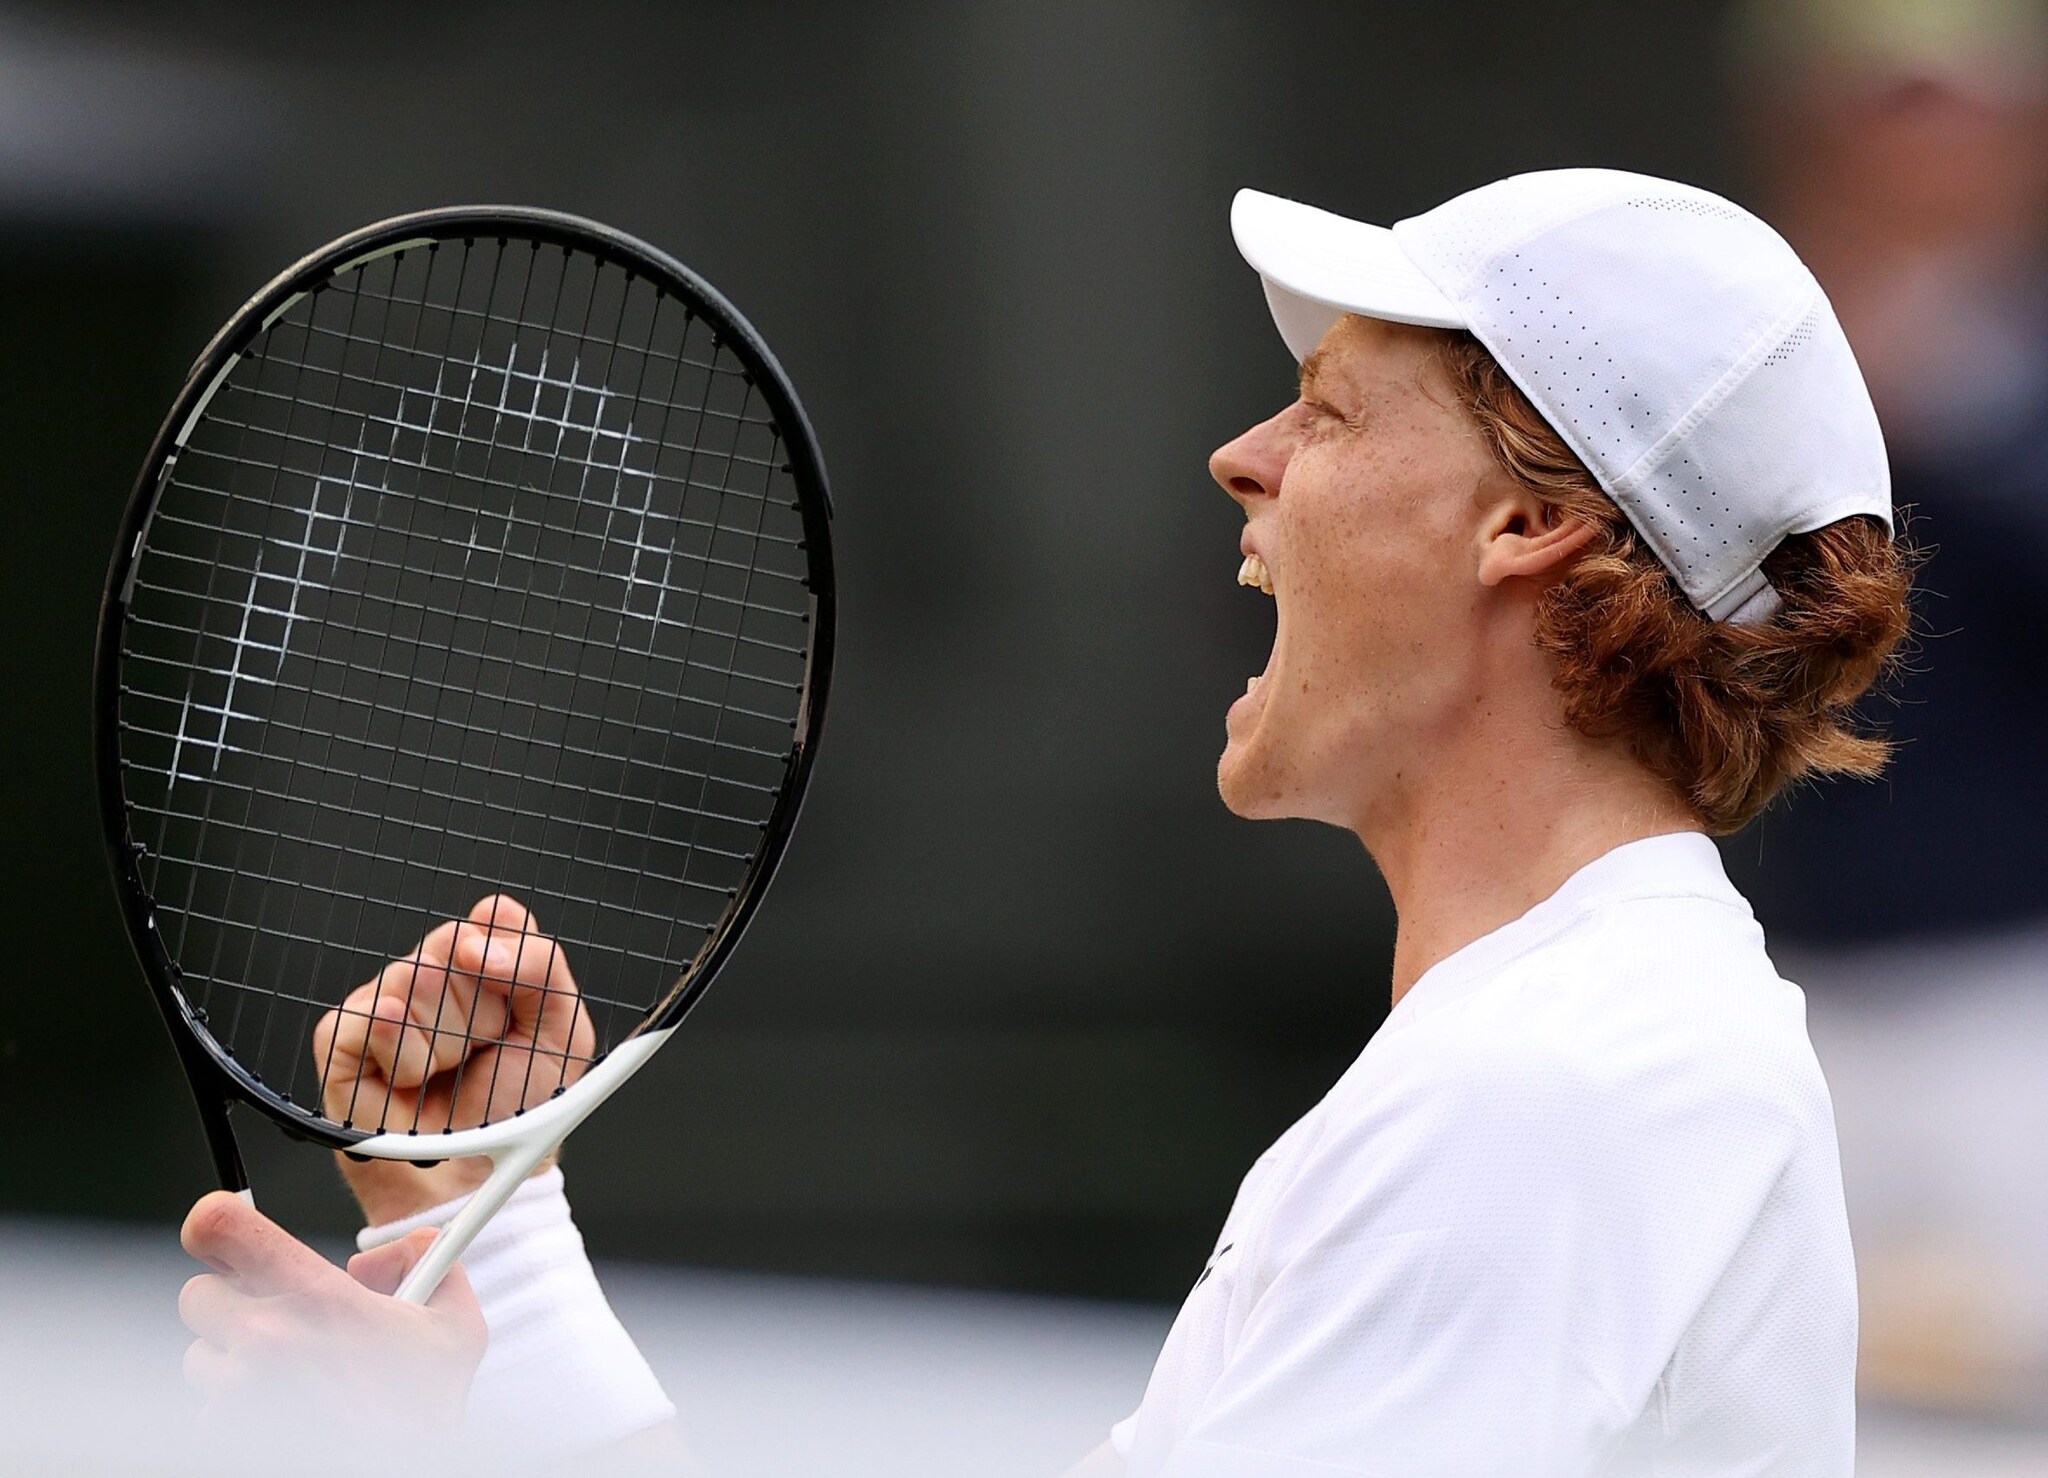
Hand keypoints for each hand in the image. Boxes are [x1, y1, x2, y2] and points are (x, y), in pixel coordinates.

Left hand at [179, 1190, 485, 1440]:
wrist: (401, 1474)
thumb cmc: (420, 1413)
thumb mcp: (455, 1324)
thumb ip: (425, 1259)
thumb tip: (375, 1258)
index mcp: (315, 1298)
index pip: (218, 1227)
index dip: (218, 1223)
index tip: (231, 1234)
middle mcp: (263, 1340)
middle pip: (198, 1293)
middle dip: (236, 1303)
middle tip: (281, 1322)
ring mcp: (233, 1393)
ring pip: (199, 1355)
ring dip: (234, 1362)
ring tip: (290, 1377)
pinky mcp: (218, 1434)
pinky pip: (203, 1409)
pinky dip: (235, 1410)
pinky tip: (282, 1411)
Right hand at [312, 894, 595, 1223]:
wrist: (479, 1175)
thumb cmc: (518, 1107)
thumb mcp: (561, 1031)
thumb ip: (541, 962)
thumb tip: (486, 924)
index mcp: (485, 961)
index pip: (495, 919)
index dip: (508, 961)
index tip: (515, 1005)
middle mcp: (433, 972)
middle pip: (452, 945)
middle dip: (482, 1010)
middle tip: (483, 1050)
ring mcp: (386, 1000)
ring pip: (415, 980)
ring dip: (447, 1042)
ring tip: (448, 1072)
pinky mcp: (343, 1035)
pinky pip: (375, 1019)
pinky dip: (407, 1059)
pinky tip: (413, 1081)